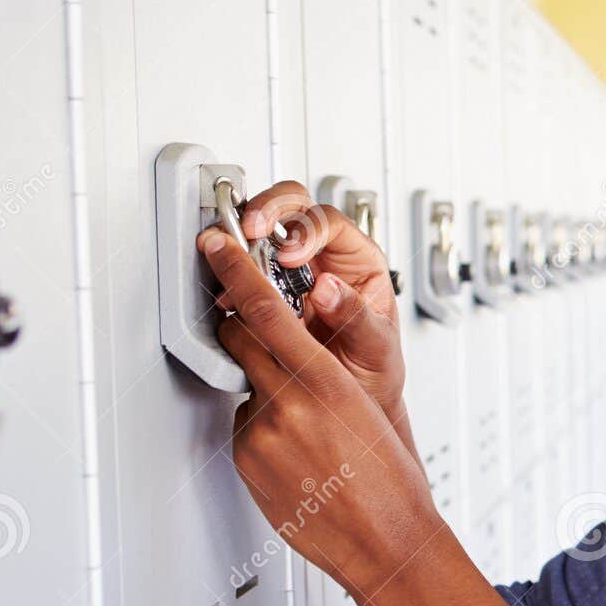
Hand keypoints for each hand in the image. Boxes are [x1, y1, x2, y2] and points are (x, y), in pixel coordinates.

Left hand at [197, 225, 441, 596]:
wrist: (385, 541)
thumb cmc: (390, 479)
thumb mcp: (370, 408)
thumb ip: (323, 376)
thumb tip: (290, 357)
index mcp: (326, 382)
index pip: (266, 310)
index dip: (235, 269)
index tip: (217, 245)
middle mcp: (287, 406)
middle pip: (240, 340)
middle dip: (245, 329)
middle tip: (255, 327)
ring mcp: (260, 436)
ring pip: (246, 387)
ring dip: (267, 391)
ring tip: (306, 427)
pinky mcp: (245, 462)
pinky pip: (244, 425)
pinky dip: (264, 428)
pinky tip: (295, 451)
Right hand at [231, 181, 405, 418]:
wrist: (356, 399)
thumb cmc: (375, 367)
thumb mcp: (377, 345)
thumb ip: (358, 316)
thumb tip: (329, 287)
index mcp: (359, 262)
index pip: (331, 222)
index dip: (307, 230)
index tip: (290, 255)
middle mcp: (325, 257)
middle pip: (293, 206)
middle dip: (267, 210)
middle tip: (250, 229)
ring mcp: (292, 272)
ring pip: (263, 230)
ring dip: (241, 238)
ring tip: (230, 256)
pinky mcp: (267, 291)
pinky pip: (244, 269)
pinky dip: (230, 274)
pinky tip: (228, 292)